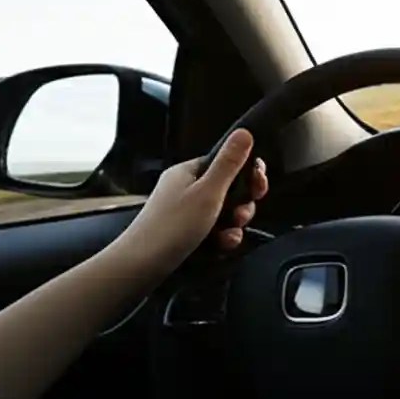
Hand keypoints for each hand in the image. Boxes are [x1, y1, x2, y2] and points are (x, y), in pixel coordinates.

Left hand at [108, 129, 268, 277]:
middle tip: (241, 215)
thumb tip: (244, 132)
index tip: (258, 185)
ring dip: (233, 225)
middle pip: (229, 190)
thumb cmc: (172, 227)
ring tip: (229, 236)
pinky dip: (221, 237)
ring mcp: (185, 212)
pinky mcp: (186, 233)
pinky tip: (221, 245)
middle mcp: (186, 189)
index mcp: (188, 172)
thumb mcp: (208, 192)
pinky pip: (214, 230)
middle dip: (242, 204)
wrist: (142, 266)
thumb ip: (229, 163)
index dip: (246, 174)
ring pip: (224, 213)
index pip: (226, 163)